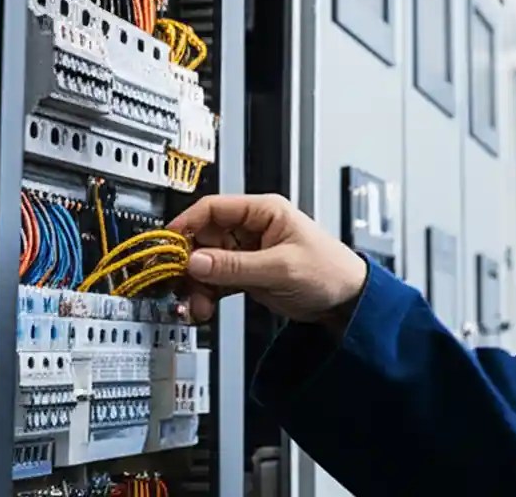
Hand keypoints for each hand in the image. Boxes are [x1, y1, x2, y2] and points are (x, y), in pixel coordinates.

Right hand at [166, 193, 367, 323]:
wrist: (348, 301)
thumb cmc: (330, 271)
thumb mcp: (280, 268)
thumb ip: (235, 266)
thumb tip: (196, 261)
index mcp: (264, 212)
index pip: (213, 208)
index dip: (186, 225)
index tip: (166, 246)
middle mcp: (252, 229)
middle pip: (203, 238)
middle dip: (189, 263)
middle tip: (179, 283)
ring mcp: (248, 252)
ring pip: (206, 263)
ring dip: (196, 284)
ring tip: (197, 304)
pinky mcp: (248, 274)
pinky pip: (217, 281)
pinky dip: (207, 294)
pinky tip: (203, 307)